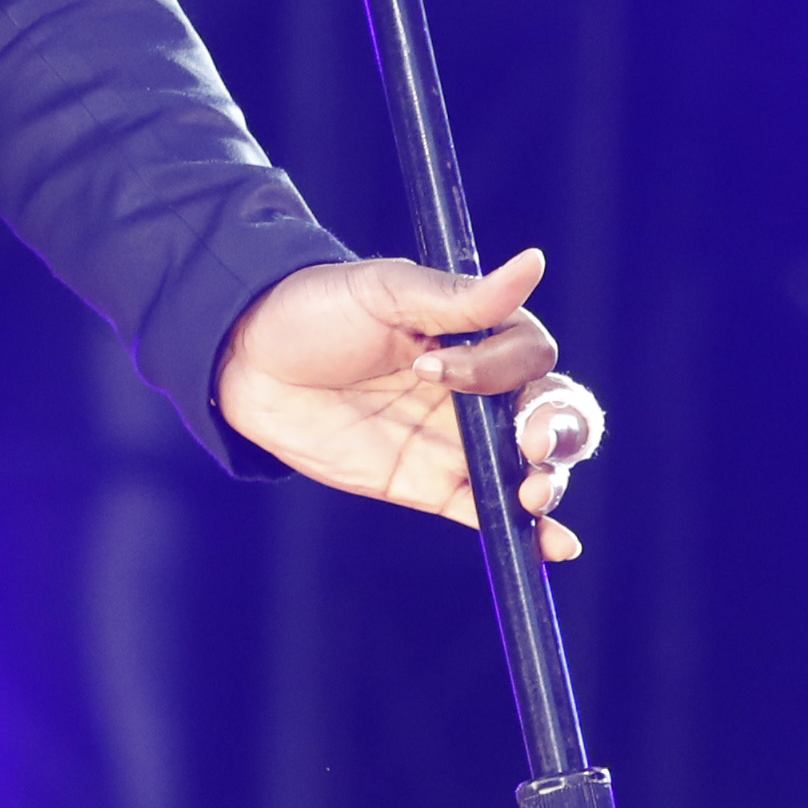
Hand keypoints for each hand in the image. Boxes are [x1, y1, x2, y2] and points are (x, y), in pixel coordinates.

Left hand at [213, 248, 586, 559]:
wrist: (246, 361)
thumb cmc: (316, 309)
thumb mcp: (385, 292)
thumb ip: (462, 298)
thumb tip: (534, 261)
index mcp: (474, 336)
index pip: (529, 357)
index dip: (500, 368)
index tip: (431, 368)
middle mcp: (477, 390)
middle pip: (554, 414)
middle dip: (561, 432)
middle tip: (532, 444)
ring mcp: (456, 441)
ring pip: (529, 467)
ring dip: (550, 482)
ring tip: (534, 494)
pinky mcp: (429, 485)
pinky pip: (486, 510)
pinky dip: (528, 532)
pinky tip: (555, 546)